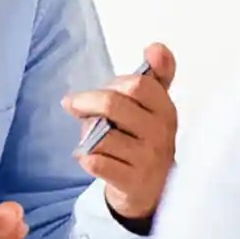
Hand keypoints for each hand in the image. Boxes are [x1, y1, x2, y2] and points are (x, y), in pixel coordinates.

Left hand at [62, 43, 177, 221]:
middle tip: (74, 104)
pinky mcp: (132, 183)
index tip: (105, 88)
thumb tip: (157, 47)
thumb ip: (156, 76)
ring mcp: (148, 160)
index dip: (113, 84)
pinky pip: (97, 163)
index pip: (138, 84)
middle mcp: (162, 134)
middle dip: (87, 101)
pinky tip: (92, 158)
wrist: (151, 191)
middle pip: (113, 104)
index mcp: (166, 110)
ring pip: (102, 134)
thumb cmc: (146, 140)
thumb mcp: (156, 107)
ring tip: (91, 139)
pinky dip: (88, 158)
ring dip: (86, 134)